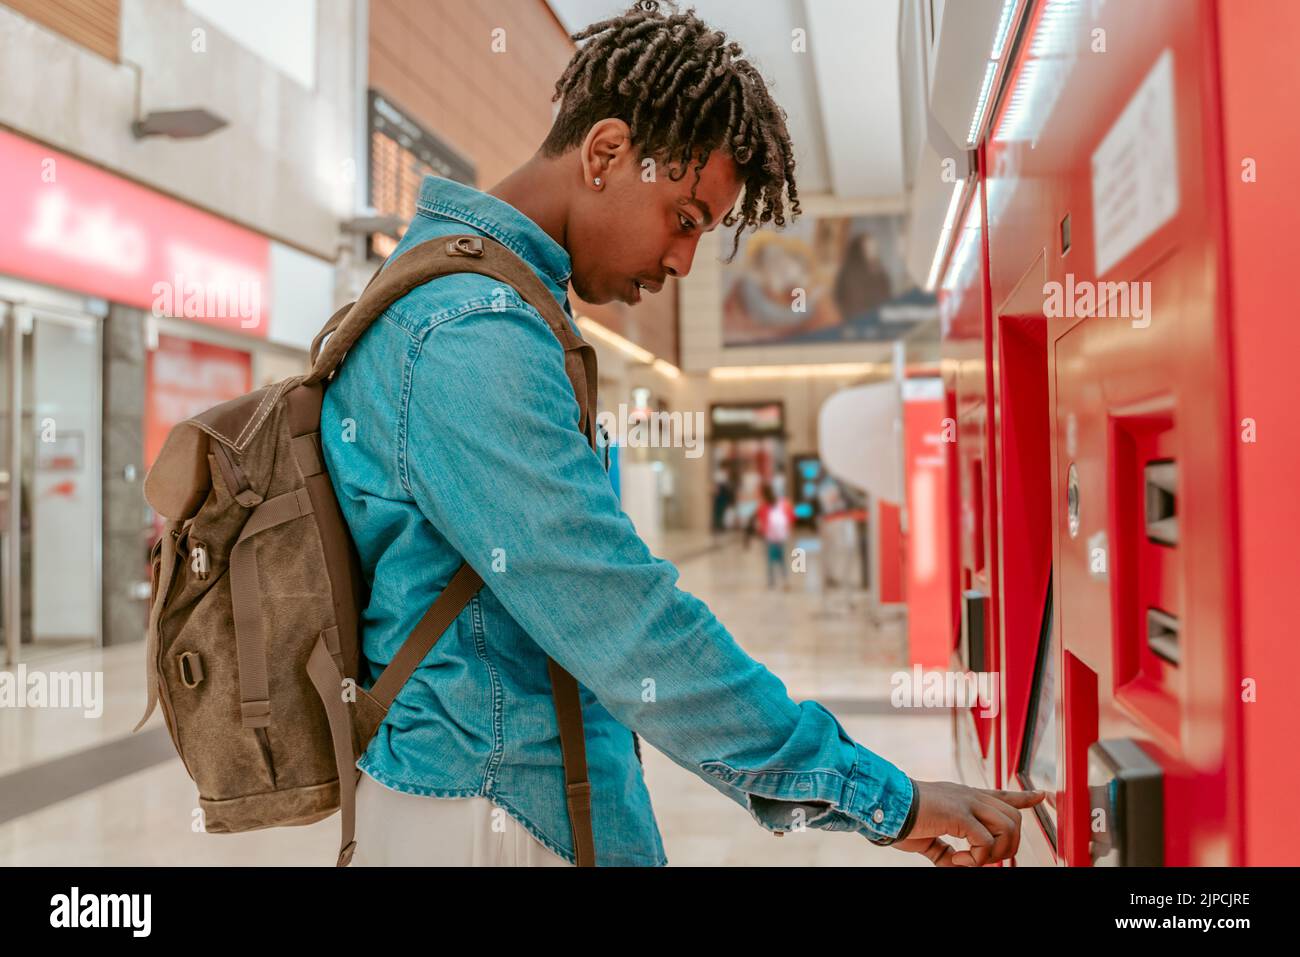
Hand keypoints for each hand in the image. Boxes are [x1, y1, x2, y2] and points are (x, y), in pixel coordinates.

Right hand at [890, 780, 1046, 865]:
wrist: (884, 807)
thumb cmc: (901, 820)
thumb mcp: (929, 836)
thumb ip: (945, 848)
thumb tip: (955, 864)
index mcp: (964, 797)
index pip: (1002, 794)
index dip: (1024, 796)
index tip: (1041, 795)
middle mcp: (970, 796)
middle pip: (1013, 816)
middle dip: (1007, 846)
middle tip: (979, 861)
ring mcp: (967, 801)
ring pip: (1008, 826)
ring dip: (994, 853)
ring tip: (970, 861)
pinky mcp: (960, 813)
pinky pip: (985, 841)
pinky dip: (975, 858)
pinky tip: (956, 860)